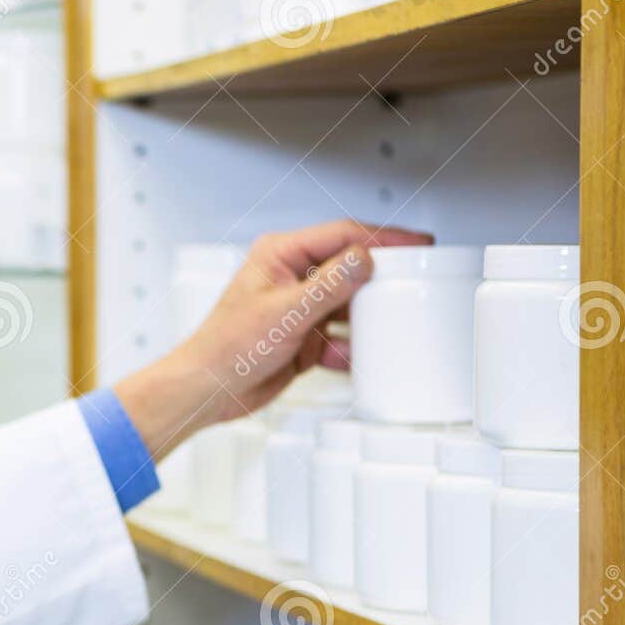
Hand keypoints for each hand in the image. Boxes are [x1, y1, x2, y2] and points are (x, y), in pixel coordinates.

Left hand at [114, 219, 433, 461]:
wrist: (208, 389)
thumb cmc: (227, 347)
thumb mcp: (286, 312)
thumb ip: (330, 285)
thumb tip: (365, 259)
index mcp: (279, 255)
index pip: (342, 235)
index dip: (383, 237)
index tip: (416, 243)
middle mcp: (290, 277)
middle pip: (348, 267)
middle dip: (379, 277)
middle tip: (415, 280)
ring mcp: (297, 308)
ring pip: (346, 304)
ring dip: (367, 316)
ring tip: (394, 319)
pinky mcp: (301, 337)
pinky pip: (337, 337)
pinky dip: (350, 348)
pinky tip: (362, 357)